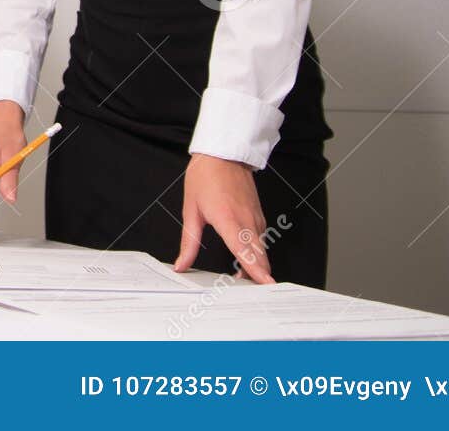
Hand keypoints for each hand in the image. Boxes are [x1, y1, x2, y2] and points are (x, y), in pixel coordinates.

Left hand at [174, 153, 273, 283]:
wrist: (223, 154)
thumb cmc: (205, 177)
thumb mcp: (191, 210)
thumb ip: (188, 242)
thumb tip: (181, 264)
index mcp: (228, 220)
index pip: (246, 251)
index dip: (257, 271)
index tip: (267, 285)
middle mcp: (246, 221)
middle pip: (259, 256)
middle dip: (258, 277)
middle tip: (250, 293)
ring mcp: (255, 218)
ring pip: (262, 250)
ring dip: (258, 266)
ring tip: (246, 281)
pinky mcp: (258, 216)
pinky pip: (261, 239)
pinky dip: (258, 253)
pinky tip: (249, 260)